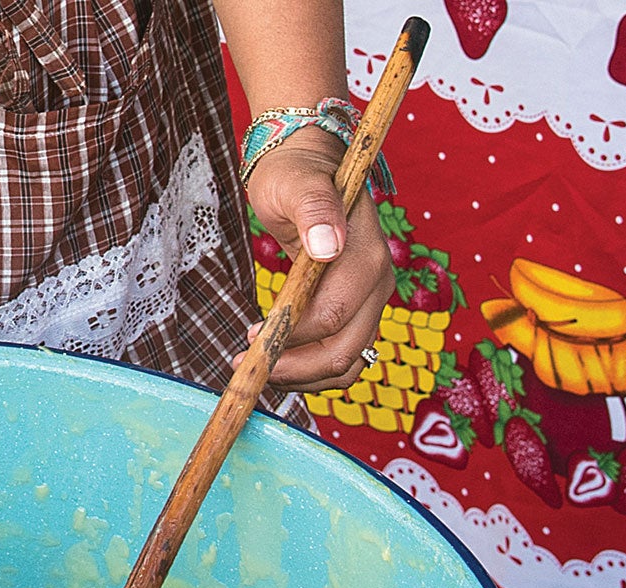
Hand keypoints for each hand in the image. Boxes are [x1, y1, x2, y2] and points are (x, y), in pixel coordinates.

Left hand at [241, 132, 391, 391]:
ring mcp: (372, 302)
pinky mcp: (360, 314)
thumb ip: (312, 207)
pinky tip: (280, 365)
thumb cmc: (296, 176)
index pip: (332, 315)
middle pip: (343, 351)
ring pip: (346, 364)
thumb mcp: (295, 182)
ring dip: (302, 378)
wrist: (310, 171)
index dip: (291, 335)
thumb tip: (327, 244)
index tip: (252, 335)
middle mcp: (378, 283)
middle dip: (294, 368)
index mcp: (366, 255)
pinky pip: (344, 359)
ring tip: (259, 368)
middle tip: (248, 365)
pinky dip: (313, 373)